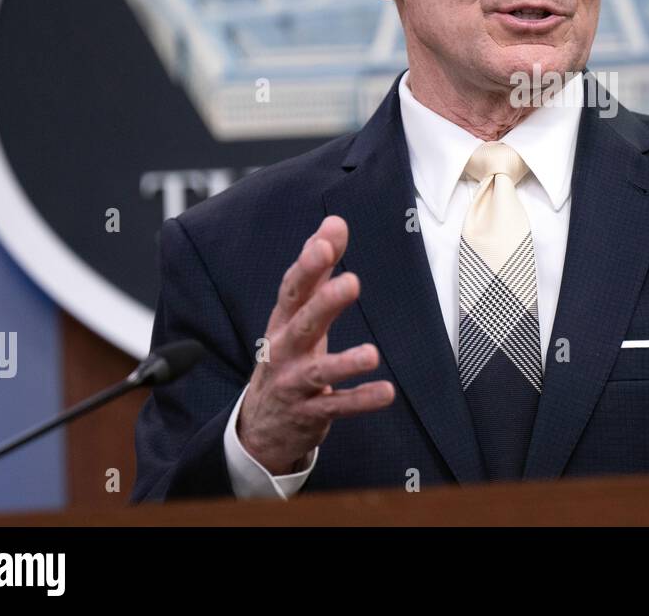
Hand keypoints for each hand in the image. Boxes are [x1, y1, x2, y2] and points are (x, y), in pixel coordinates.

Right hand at [237, 216, 394, 474]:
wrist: (261, 425)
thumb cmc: (287, 355)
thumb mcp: (298, 313)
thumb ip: (318, 269)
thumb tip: (334, 222)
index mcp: (283, 322)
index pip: (294, 289)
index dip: (308, 266)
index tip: (325, 243)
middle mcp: (284, 351)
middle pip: (303, 325)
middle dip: (324, 304)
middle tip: (351, 282)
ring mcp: (295, 384)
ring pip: (318, 372)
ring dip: (344, 363)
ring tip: (372, 354)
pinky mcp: (310, 414)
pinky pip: (337, 407)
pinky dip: (360, 400)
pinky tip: (386, 392)